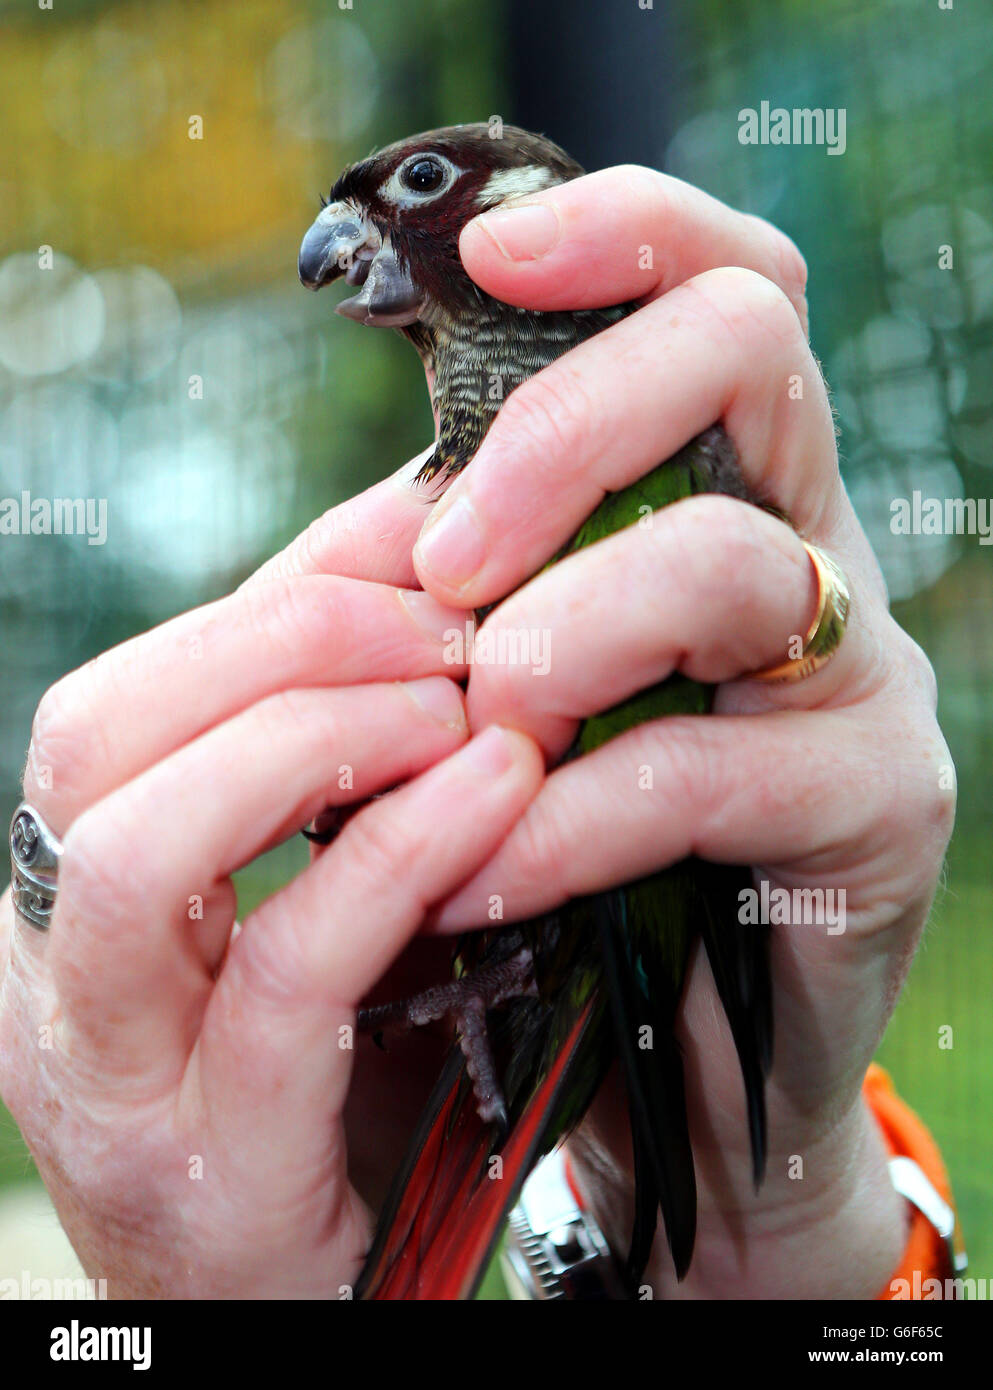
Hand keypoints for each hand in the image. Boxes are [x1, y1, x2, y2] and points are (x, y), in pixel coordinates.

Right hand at [0, 572, 541, 1295]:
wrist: (360, 1295)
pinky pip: (278, 977)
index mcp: (75, 888)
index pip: (133, 688)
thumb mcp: (332, 902)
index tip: (425, 533)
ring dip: (316, 735)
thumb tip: (431, 580)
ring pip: (141, 847)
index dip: (280, 591)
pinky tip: (498, 791)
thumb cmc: (354, 1084)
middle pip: (94, 732)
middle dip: (286, 638)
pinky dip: (391, 860)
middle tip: (451, 617)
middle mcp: (49, 972)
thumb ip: (350, 767)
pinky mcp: (199, 1172)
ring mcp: (104, 1079)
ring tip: (463, 701)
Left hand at [393, 167, 951, 1297]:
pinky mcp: (876, 803)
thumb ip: (455, 604)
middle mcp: (800, 541)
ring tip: (480, 717)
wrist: (677, 1043)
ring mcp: (852, 666)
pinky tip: (481, 872)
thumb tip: (369, 546)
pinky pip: (710, 774)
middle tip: (452, 565)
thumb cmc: (572, 844)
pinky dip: (570, 817)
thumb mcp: (506, 692)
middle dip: (572, 428)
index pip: (714, 290)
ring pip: (731, 558)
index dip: (622, 232)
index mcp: (714, 485)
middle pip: (740, 350)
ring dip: (570, 625)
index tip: (494, 253)